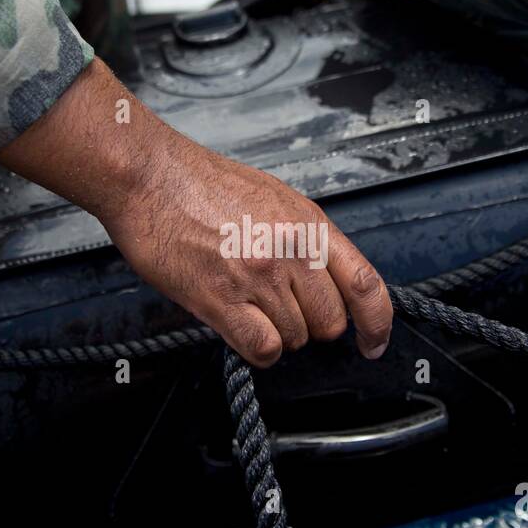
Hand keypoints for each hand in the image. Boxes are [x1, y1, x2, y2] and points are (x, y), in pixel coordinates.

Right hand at [0, 58, 392, 366]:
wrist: (150, 177)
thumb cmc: (202, 184)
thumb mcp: (275, 199)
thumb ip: (306, 239)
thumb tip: (324, 280)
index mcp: (310, 225)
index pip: (365, 284)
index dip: (377, 322)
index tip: (374, 342)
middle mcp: (292, 251)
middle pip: (330, 321)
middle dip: (310, 326)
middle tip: (281, 311)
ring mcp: (259, 276)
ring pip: (295, 338)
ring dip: (277, 334)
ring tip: (247, 306)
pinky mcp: (222, 299)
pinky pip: (263, 348)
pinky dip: (258, 350)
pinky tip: (242, 330)